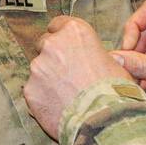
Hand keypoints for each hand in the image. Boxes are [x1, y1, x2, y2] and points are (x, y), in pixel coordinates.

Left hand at [24, 16, 132, 138]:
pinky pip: (34, 91)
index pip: (58, 24)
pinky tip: (59, 107)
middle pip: (45, 44)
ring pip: (39, 69)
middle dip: (53, 57)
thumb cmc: (115, 92)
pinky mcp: (30, 90)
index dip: (61, 35)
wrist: (103, 120)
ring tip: (66, 96)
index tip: (65, 46)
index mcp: (76, 32)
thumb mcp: (116, 64)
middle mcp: (53, 45)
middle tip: (68, 74)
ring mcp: (38, 68)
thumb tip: (102, 59)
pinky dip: (43, 98)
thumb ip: (100, 56)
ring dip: (48, 78)